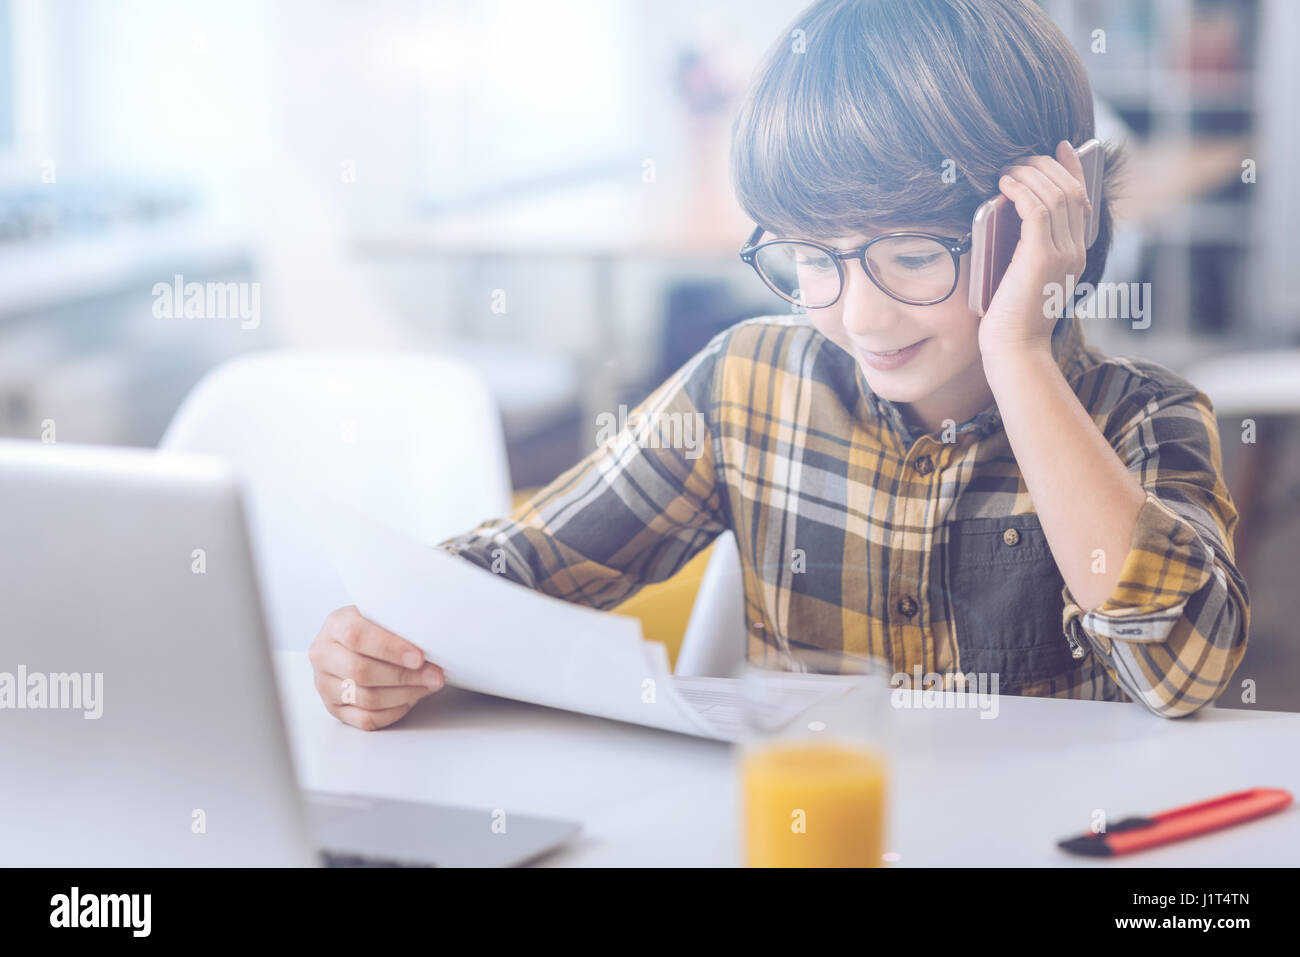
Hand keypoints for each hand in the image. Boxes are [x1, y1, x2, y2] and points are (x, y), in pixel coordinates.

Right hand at [308, 605, 444, 730]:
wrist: (355, 642)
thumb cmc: (376, 628)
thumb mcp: (382, 614)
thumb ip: (398, 623)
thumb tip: (430, 638)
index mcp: (335, 625)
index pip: (356, 636)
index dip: (390, 648)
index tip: (418, 656)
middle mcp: (323, 655)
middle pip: (361, 671)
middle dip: (404, 676)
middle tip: (433, 675)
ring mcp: (325, 684)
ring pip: (366, 698)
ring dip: (404, 694)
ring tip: (427, 685)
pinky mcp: (334, 708)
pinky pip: (366, 719)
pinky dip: (393, 712)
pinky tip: (410, 700)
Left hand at [978, 140, 1090, 361]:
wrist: (1014, 349)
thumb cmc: (1011, 315)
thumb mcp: (1024, 274)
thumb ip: (1028, 244)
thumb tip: (1011, 208)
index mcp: (1076, 253)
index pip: (1083, 198)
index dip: (1073, 168)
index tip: (1059, 148)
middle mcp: (1076, 251)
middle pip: (1072, 190)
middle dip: (1046, 167)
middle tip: (1022, 158)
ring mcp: (1063, 253)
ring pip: (1056, 195)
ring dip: (1031, 175)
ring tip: (1009, 169)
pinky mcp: (1042, 257)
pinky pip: (1037, 209)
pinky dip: (1021, 191)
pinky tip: (1004, 185)